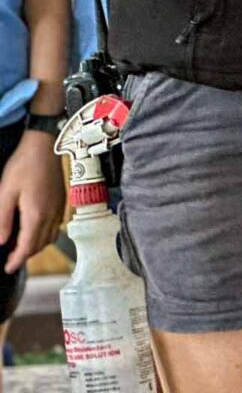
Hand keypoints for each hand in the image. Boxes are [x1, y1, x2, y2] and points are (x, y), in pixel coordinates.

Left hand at [0, 132, 64, 272]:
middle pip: (40, 245)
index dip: (17, 260)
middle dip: (26, 255)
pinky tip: (34, 228)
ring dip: (36, 246)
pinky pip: (55, 226)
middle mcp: (51, 214)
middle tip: (11, 259)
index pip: (27, 247)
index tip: (8, 268)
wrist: (44, 147)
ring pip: (50, 237)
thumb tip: (1, 241)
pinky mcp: (61, 201)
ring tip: (21, 246)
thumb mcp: (5, 193)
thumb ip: (3, 220)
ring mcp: (59, 208)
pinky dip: (44, 234)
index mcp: (36, 215)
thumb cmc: (24, 166)